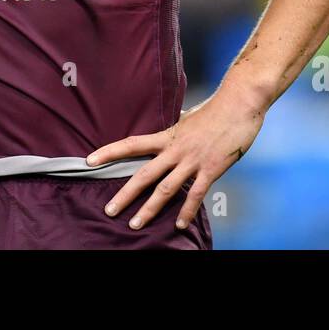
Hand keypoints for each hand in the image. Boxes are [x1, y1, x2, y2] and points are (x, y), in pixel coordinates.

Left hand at [85, 81, 266, 230]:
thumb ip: (177, 127)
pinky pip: (195, 194)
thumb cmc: (215, 109)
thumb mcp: (188, 117)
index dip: (109, 152)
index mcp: (167, 135)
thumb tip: (172, 124)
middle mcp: (175, 150)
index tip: (89, 161)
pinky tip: (180, 225)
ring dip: (149, 209)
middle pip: (144, 174)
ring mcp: (193, 161)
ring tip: (135, 225)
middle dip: (125, 194)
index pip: (132, 144)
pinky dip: (187, 211)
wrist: (239, 104)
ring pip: (165, 189)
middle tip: (109, 210)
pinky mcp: (211, 169)